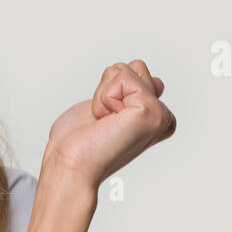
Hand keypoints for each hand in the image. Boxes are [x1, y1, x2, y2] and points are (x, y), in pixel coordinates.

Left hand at [44, 59, 176, 189]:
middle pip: (134, 66)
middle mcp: (162, 117)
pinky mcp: (151, 111)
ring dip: (104, 93)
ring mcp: (160, 115)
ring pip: (126, 69)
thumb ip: (129, 92)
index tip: (104, 120)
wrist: (70, 165)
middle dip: (108, 88)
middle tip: (103, 121)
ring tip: (104, 122)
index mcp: (154, 116)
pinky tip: (107, 122)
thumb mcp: (106, 108)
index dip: (109, 90)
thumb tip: (153, 79)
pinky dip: (104, 97)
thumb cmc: (78, 143)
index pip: (135, 71)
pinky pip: (122, 78)